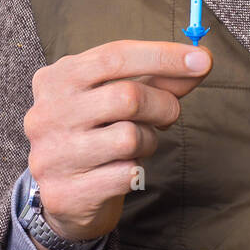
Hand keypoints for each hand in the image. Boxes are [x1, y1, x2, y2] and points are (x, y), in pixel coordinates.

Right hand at [23, 40, 211, 242]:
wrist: (65, 193)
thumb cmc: (98, 131)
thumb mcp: (121, 95)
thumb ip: (159, 78)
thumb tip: (200, 60)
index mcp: (57, 78)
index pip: (115, 56)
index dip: (163, 56)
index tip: (201, 60)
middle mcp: (47, 114)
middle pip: (128, 97)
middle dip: (163, 105)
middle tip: (169, 114)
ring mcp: (51, 155)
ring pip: (129, 138)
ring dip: (149, 142)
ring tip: (138, 145)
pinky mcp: (64, 192)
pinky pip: (126, 175)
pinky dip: (137, 171)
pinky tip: (122, 170)